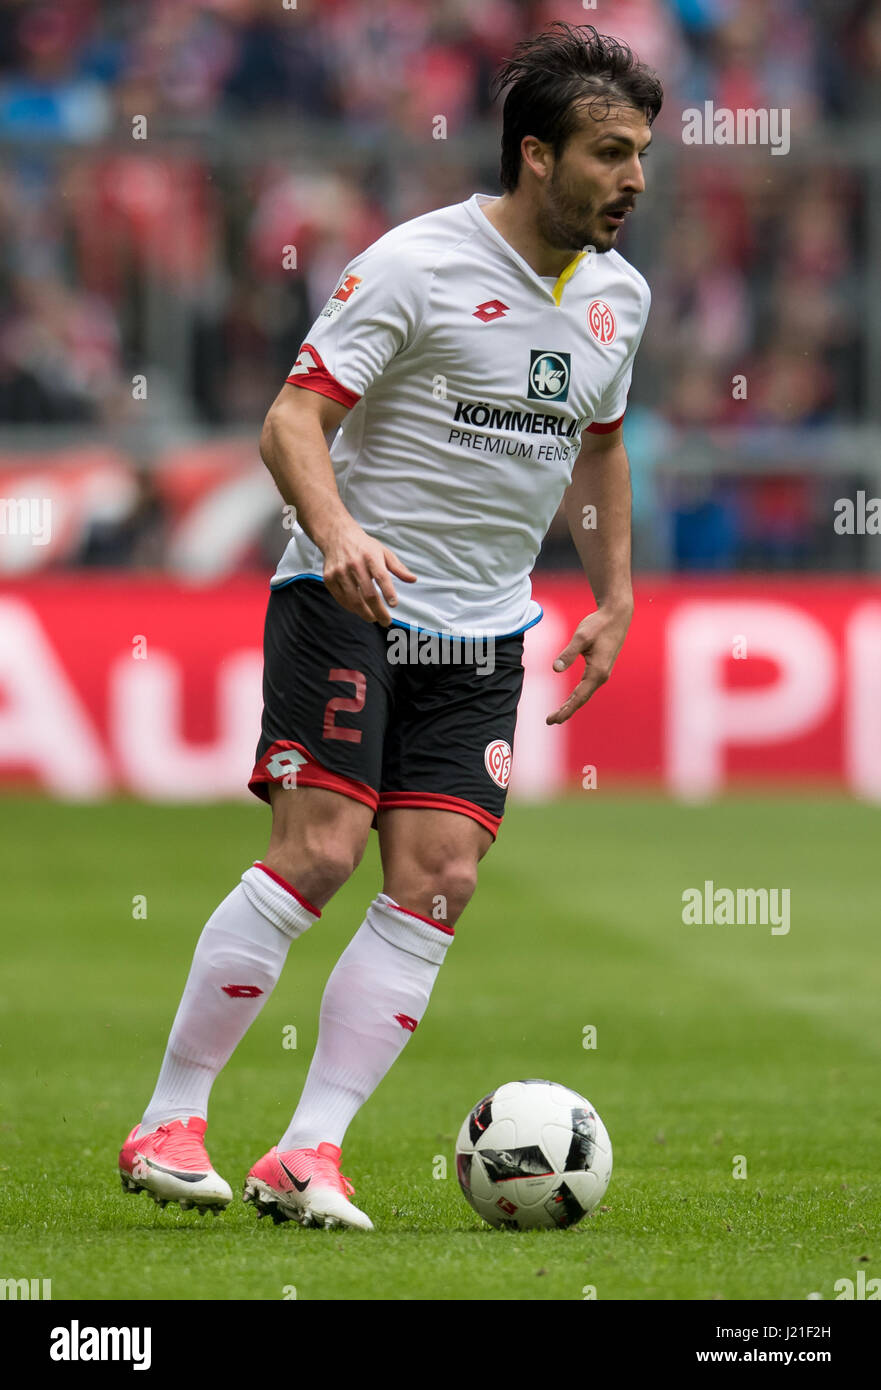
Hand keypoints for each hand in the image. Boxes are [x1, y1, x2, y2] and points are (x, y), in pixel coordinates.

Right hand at [322, 518, 416, 624]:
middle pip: (368, 594)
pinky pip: (341, 599)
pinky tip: (359, 610)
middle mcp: (354, 564)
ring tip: (373, 617)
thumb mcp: (383, 552)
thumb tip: (412, 579)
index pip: (382, 576)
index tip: (394, 605)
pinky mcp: (329, 578)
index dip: (388, 592)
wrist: (337, 536)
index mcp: (370, 556)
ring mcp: (340, 572)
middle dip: (379, 611)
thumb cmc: (363, 546)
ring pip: (354, 600)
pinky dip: (351, 608)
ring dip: (365, 613)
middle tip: (385, 620)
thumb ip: (398, 568)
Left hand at [545, 602, 632, 724]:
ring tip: (557, 714)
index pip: (578, 697)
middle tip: (550, 721)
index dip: (566, 709)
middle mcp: (601, 676)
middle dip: (566, 711)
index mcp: (597, 672)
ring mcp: (602, 673)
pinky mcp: (600, 668)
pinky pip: (587, 687)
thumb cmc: (599, 624)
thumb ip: (568, 653)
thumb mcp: (581, 636)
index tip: (553, 719)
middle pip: (581, 699)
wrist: (616, 616)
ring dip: (571, 705)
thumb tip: (555, 669)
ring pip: (584, 694)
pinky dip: (577, 696)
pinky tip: (571, 699)